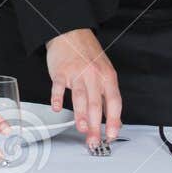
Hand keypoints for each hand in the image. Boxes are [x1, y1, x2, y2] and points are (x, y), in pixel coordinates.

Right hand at [45, 28, 120, 147]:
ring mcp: (77, 72)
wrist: (70, 32)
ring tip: (81, 129)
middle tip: (93, 140)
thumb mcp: (105, 72)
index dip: (113, 120)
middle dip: (95, 125)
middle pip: (96, 103)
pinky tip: (57, 108)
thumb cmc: (88, 54)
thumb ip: (108, 96)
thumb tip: (114, 120)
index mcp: (107, 77)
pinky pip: (58, 87)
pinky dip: (57, 98)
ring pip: (80, 97)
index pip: (114, 102)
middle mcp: (93, 75)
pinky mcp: (61, 71)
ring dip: (80, 115)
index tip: (111, 135)